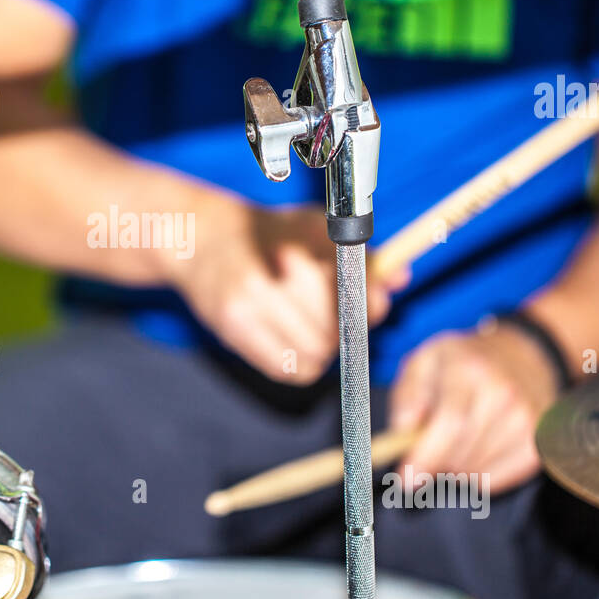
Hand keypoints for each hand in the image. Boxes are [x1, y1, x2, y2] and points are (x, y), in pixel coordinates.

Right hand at [168, 195, 408, 383]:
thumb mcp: (314, 228)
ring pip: (313, 356)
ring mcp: (243, 310)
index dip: (366, 306)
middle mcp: (264, 283)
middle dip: (345, 329)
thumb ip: (360, 252)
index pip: (344, 296)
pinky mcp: (231, 333)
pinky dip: (302, 364)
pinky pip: (287, 371)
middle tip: (342, 316)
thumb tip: (401, 278)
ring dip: (325, 348)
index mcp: (289, 250)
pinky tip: (296, 342)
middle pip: (331, 332)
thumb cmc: (266, 232)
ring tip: (316, 326)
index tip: (374, 304)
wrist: (198, 237)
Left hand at [389, 323, 560, 492]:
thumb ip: (408, 396)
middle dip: (435, 462)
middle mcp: (505, 394)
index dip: (427, 457)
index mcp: (469, 371)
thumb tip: (403, 430)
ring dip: (456, 468)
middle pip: (461, 454)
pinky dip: (479, 475)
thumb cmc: (463, 364)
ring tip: (457, 441)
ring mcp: (527, 420)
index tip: (408, 480)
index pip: (451, 423)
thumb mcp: (423, 363)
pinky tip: (478, 450)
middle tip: (428, 448)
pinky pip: (497, 480)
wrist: (522, 356)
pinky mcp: (540, 443)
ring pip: (477, 472)